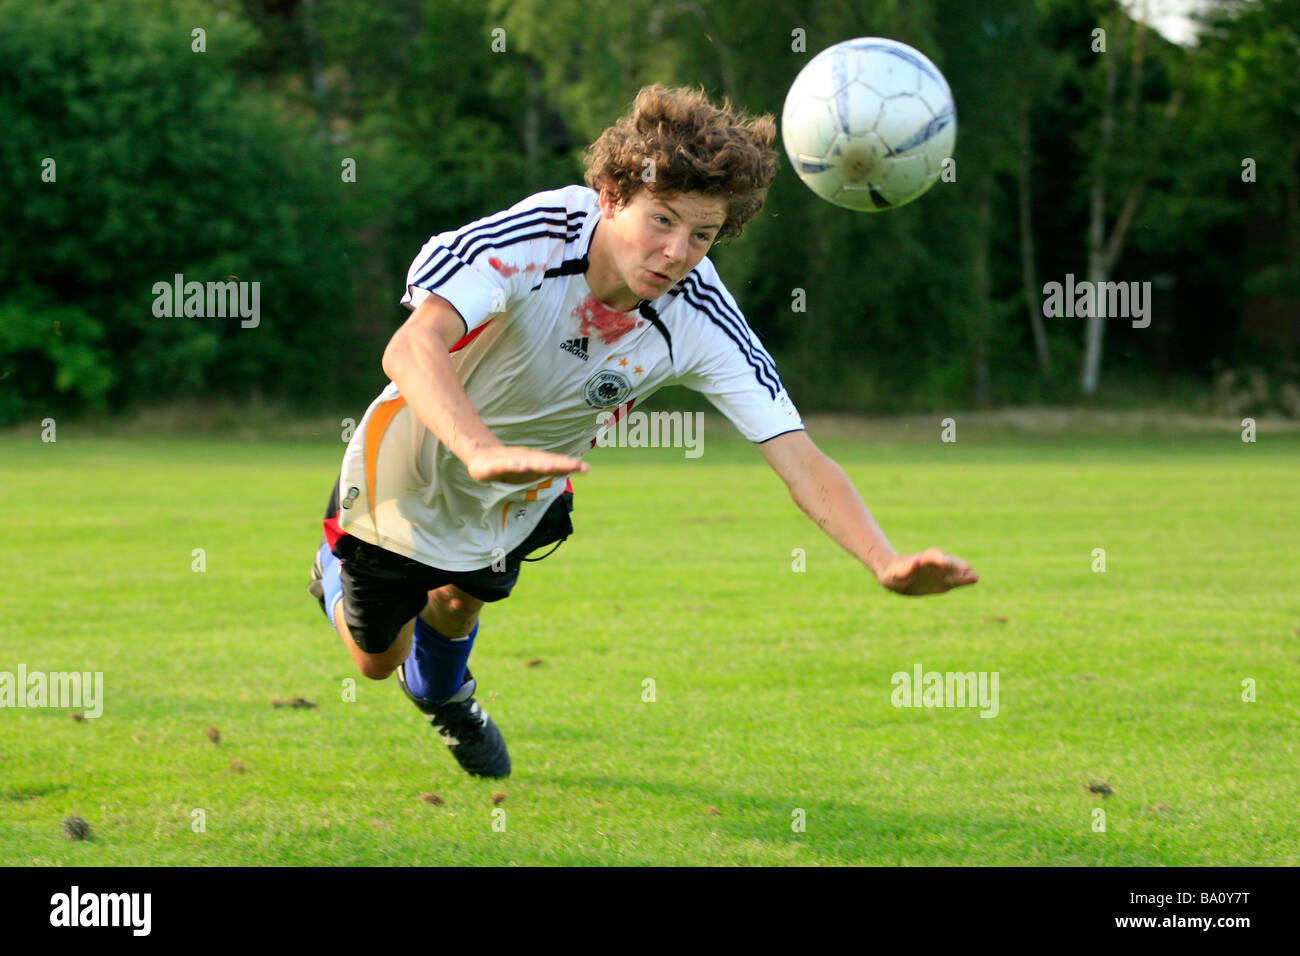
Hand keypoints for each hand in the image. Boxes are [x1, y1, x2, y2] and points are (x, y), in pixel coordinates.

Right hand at [466, 444, 588, 484]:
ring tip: (552, 467)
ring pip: (527, 462)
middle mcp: (525, 459)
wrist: (480, 457)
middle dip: (560, 463)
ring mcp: (510, 462)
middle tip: (575, 466)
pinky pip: (504, 466)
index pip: (555, 464)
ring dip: (540, 464)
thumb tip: (574, 469)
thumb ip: (550, 469)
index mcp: (534, 463)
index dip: (569, 466)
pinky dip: (513, 465)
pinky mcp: (493, 466)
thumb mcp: (531, 469)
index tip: (585, 468)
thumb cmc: (509, 464)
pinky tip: (521, 465)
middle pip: (545, 461)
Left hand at [878, 548, 978, 595]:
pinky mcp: (944, 582)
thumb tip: (916, 561)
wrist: (896, 578)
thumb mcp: (895, 574)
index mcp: (921, 560)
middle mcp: (933, 564)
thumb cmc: (893, 575)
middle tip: (966, 568)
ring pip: (953, 570)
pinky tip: (975, 579)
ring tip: (974, 575)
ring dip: (962, 572)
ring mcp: (940, 572)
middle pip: (947, 561)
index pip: (932, 556)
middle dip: (956, 565)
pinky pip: (955, 580)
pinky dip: (964, 580)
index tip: (945, 562)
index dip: (940, 558)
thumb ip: (905, 569)